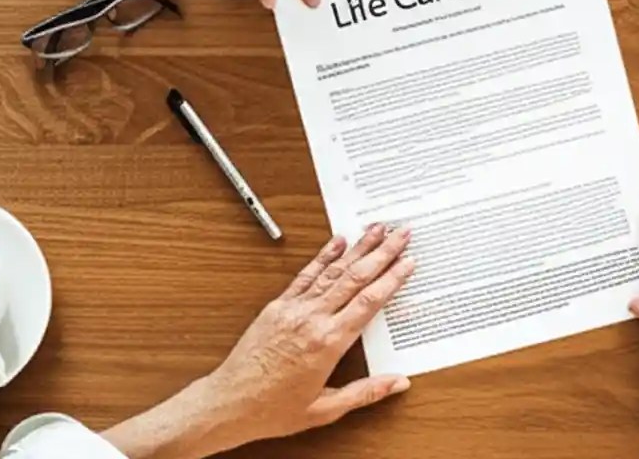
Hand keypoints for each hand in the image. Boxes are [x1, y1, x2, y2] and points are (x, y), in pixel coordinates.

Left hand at [102, 226, 415, 458]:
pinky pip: (305, 276)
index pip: (368, 302)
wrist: (230, 402)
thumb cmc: (274, 409)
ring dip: (357, 248)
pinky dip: (323, 257)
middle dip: (381, 253)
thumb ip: (365, 392)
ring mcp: (293, 309)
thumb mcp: (325, 408)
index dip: (391, 279)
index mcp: (328, 343)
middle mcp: (312, 319)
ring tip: (376, 229)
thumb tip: (398, 382)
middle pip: (355, 278)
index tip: (408, 262)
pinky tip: (336, 242)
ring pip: (332, 271)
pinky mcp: (277, 306)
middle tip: (401, 233)